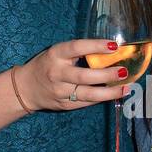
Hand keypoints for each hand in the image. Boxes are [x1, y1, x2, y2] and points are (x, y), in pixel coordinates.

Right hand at [14, 38, 129, 111]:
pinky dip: (101, 99)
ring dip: (109, 92)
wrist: (25, 88)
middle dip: (106, 74)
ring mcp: (60, 92)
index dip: (96, 46)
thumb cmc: (47, 65)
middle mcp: (57, 73)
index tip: (114, 46)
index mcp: (55, 55)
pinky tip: (114, 94)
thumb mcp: (58, 53)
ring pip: (88, 94)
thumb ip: (78, 52)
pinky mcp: (64, 105)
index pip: (77, 48)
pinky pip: (86, 103)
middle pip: (84, 76)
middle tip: (123, 71)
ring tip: (125, 88)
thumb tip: (110, 51)